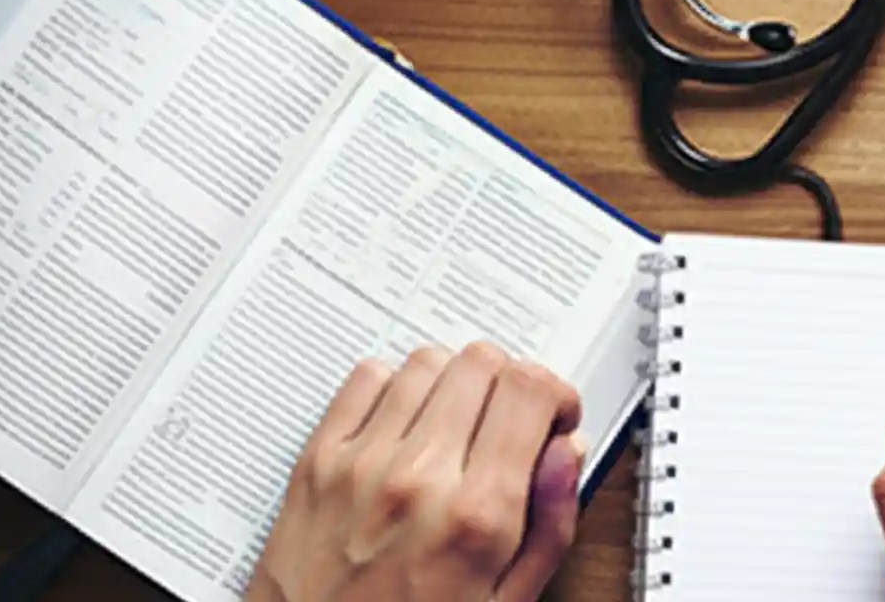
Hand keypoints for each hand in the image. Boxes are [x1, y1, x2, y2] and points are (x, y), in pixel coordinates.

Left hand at [245, 343, 585, 601]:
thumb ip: (551, 525)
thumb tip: (565, 452)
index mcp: (478, 516)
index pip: (530, 390)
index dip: (555, 393)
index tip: (553, 417)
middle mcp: (420, 477)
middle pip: (484, 362)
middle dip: (511, 384)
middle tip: (508, 422)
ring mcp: (363, 462)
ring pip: (429, 360)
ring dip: (456, 382)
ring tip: (458, 423)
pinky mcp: (318, 458)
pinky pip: (368, 376)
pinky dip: (397, 386)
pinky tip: (407, 422)